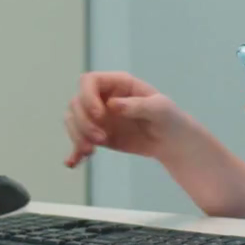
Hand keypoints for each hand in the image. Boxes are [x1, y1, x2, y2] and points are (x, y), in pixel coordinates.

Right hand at [64, 71, 190, 167]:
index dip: (87, 96)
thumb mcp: (160, 108)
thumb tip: (112, 104)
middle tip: (102, 139)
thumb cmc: (169, 118)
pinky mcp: (97, 136)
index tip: (99, 115)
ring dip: (77, 136)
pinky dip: (74, 152)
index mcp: (118, 84)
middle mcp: (103, 97)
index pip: (89, 81)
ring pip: (73, 121)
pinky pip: (79, 141)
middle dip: (83, 122)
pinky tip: (73, 163)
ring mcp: (98, 117)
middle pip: (76, 103)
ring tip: (91, 151)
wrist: (171, 142)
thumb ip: (137, 105)